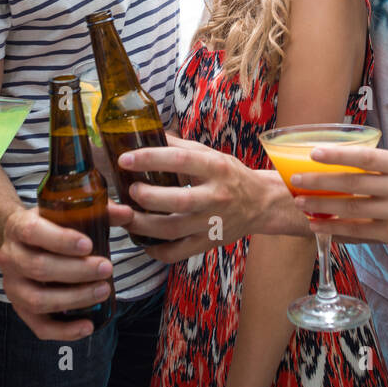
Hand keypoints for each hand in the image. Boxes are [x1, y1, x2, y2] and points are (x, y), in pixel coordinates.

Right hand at [0, 205, 130, 340]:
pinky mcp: (20, 310)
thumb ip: (97, 211)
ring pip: (38, 300)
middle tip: (107, 268)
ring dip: (74, 298)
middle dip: (77, 271)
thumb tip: (127, 214)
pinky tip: (88, 326)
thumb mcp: (66, 212)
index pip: (33, 232)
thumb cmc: (50, 226)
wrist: (21, 242)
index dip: (61, 240)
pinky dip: (64, 331)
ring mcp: (12, 287)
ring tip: (104, 290)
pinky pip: (40, 327)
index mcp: (18, 227)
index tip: (89, 245)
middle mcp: (9, 257)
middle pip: (39, 267)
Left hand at [117, 134, 294, 262]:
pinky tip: (144, 241)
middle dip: (148, 197)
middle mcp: (216, 196)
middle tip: (131, 190)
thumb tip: (149, 134)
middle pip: (178, 201)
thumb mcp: (211, 155)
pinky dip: (157, 251)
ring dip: (144, 225)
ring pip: (173, 230)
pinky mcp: (209, 243)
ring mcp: (212, 223)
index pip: (180, 161)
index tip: (125, 159)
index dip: (150, 159)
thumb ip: (180, 148)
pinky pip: (178, 252)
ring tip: (128, 217)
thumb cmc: (231, 176)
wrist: (261, 204)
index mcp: (216, 168)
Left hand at [290, 144, 387, 259]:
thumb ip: (375, 169)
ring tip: (300, 203)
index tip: (313, 152)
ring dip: (322, 206)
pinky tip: (316, 225)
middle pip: (353, 183)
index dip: (338, 155)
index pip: (366, 157)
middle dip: (320, 182)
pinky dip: (334, 228)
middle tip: (296, 179)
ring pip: (352, 208)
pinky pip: (358, 231)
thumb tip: (330, 162)